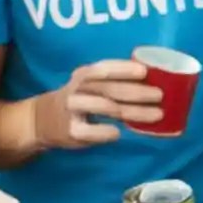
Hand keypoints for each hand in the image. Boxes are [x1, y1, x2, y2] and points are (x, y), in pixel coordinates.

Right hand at [33, 60, 162, 148]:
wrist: (42, 120)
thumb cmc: (78, 99)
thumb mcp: (89, 85)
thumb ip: (112, 83)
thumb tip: (152, 82)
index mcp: (84, 75)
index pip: (104, 69)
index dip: (124, 69)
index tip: (145, 71)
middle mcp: (77, 89)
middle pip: (109, 89)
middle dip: (137, 92)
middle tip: (160, 95)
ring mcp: (72, 110)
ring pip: (104, 107)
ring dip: (132, 112)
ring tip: (155, 115)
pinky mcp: (70, 130)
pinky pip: (88, 131)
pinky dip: (103, 131)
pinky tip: (119, 133)